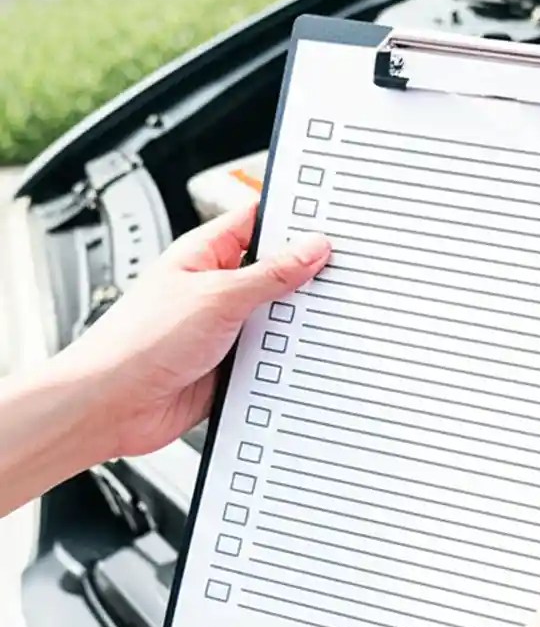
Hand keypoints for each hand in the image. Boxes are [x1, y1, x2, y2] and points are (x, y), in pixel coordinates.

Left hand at [60, 204, 330, 458]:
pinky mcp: (232, 365)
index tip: (331, 223)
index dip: (293, 219)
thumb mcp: (218, 296)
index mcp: (204, 255)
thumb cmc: (138, 342)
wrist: (112, 406)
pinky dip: (286, 359)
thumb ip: (271, 274)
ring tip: (319, 320)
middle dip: (305, 277)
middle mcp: (215, 288)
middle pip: (275, 272)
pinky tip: (300, 358)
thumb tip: (312, 249)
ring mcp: (224, 328)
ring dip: (294, 324)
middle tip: (339, 275)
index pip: (257, 222)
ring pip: (277, 318)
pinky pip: (271, 356)